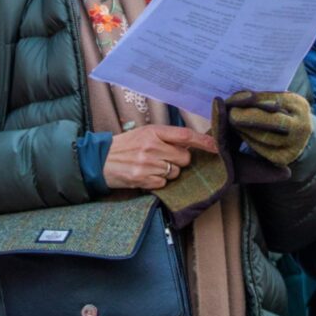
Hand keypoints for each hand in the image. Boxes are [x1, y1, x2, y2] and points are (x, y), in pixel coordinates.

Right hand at [103, 125, 217, 190]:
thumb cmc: (124, 146)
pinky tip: (146, 175)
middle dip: (179, 160)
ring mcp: (148, 164)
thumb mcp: (143, 133)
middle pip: (184, 158)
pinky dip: (158, 182)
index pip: (185, 136)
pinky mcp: (143, 180)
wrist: (99, 160)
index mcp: (153, 132)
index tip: (216, 146)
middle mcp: (152, 147)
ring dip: (168, 172)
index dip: (203, 142)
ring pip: (175, 172)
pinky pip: (163, 183)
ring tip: (151, 166)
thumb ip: (165, 137)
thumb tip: (190, 143)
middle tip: (164, 158)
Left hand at [224, 91, 314, 167]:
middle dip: (248, 116)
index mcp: (300, 106)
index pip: (275, 100)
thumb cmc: (281, 111)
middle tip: (230, 113)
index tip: (234, 98)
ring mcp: (295, 145)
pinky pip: (261, 149)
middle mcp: (302, 127)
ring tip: (231, 121)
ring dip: (244, 128)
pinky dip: (248, 140)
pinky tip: (240, 133)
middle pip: (273, 121)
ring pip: (264, 136)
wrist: (296, 135)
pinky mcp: (283, 159)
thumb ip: (262, 98)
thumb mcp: (278, 100)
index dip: (253, 100)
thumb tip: (239, 97)